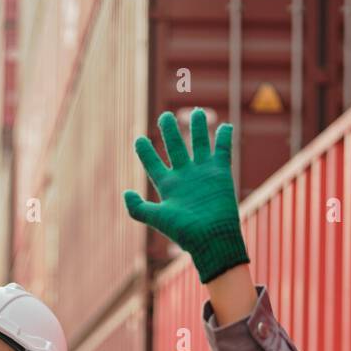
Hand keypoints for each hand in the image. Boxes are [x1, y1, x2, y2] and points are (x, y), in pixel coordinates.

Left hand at [123, 109, 248, 282]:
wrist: (211, 237)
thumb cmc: (184, 230)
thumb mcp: (157, 218)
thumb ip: (138, 208)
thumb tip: (126, 193)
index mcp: (167, 185)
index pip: (153, 163)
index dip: (145, 151)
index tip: (138, 139)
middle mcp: (184, 175)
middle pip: (175, 146)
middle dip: (170, 131)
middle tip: (165, 116)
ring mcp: (203, 172)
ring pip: (200, 143)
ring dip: (198, 128)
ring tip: (195, 113)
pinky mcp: (221, 172)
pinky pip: (223, 150)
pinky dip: (224, 137)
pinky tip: (225, 126)